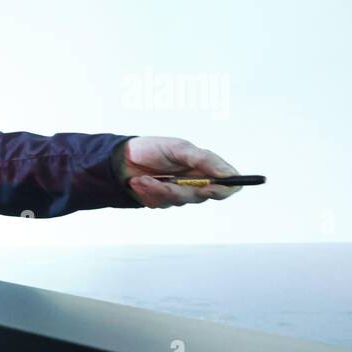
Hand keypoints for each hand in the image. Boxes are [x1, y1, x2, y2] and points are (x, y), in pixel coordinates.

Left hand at [114, 137, 241, 207]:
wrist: (123, 158)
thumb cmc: (154, 149)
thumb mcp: (179, 148)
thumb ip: (204, 159)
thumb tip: (228, 174)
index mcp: (206, 168)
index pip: (228, 186)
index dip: (224, 190)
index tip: (210, 187)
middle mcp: (197, 183)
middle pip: (200, 197)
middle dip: (178, 189)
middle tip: (161, 181)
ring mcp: (179, 194)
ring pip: (177, 201)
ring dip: (156, 189)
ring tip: (141, 178)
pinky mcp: (162, 201)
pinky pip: (160, 203)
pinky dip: (147, 192)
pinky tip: (137, 183)